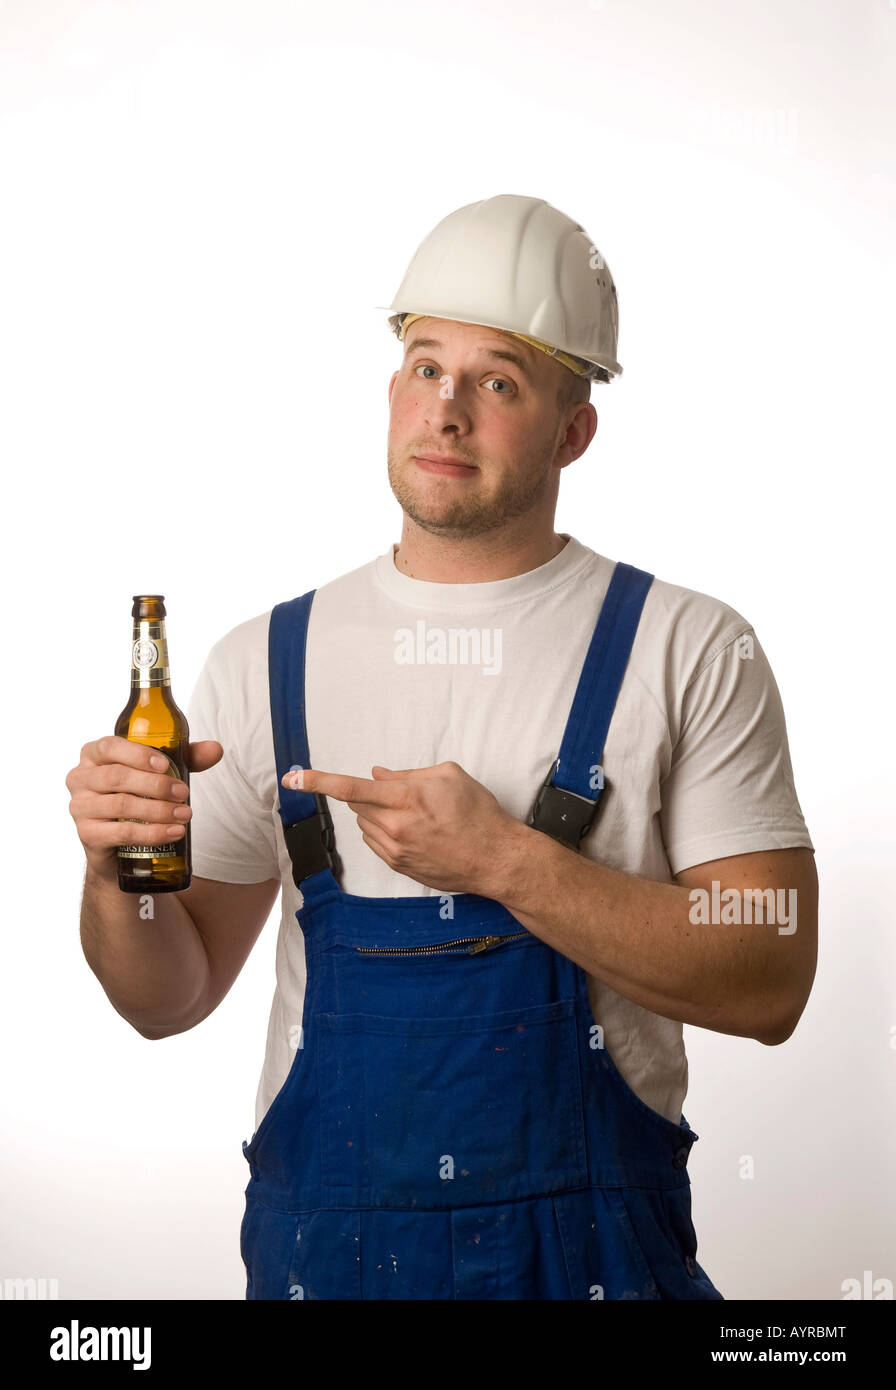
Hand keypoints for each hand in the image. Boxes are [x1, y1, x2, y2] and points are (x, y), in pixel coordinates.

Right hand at [67, 735, 222, 882]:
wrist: (119, 844)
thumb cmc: (137, 795)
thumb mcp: (160, 772)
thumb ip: (186, 758)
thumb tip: (215, 749)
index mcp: (93, 755)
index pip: (109, 747)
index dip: (138, 754)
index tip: (165, 765)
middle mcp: (80, 778)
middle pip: (117, 777)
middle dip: (156, 785)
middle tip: (184, 793)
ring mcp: (79, 807)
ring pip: (121, 805)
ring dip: (158, 810)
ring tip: (184, 814)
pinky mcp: (87, 834)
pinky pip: (121, 832)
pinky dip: (152, 833)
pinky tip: (173, 832)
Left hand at [281, 760, 518, 895]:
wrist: (495, 859)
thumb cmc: (479, 814)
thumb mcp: (449, 776)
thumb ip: (408, 774)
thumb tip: (378, 775)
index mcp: (405, 799)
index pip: (349, 788)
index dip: (317, 781)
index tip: (292, 777)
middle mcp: (394, 827)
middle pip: (356, 805)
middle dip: (369, 795)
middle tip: (401, 795)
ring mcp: (394, 850)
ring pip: (365, 825)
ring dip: (377, 814)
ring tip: (415, 816)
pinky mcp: (398, 866)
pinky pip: (376, 843)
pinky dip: (385, 832)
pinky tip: (414, 832)